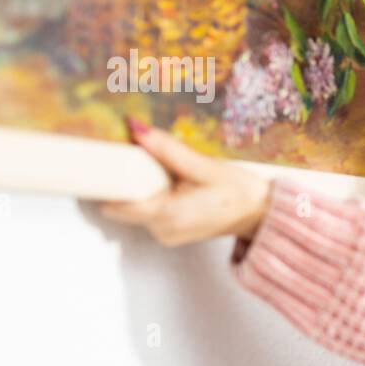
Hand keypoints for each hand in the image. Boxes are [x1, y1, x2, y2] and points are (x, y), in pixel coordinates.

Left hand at [96, 118, 272, 245]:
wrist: (259, 214)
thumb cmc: (239, 193)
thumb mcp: (205, 167)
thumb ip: (168, 151)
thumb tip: (137, 130)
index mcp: (168, 215)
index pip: (116, 203)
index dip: (108, 183)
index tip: (105, 161)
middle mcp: (162, 230)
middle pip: (124, 204)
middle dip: (129, 182)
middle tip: (143, 158)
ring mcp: (165, 234)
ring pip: (135, 207)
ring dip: (143, 189)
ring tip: (166, 172)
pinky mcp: (170, 232)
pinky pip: (149, 212)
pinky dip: (154, 196)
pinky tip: (173, 185)